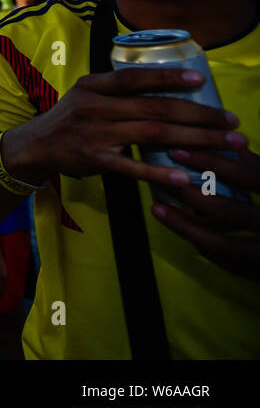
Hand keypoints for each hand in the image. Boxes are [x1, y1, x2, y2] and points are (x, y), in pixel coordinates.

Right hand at [6, 67, 244, 188]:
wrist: (32, 146)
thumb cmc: (69, 119)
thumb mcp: (85, 95)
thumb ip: (117, 91)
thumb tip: (165, 87)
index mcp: (92, 86)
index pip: (134, 78)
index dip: (167, 77)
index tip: (200, 80)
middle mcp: (93, 107)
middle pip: (154, 109)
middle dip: (199, 115)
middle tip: (231, 121)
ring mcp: (94, 134)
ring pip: (152, 135)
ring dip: (194, 140)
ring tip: (225, 144)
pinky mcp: (93, 160)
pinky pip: (132, 167)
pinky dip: (159, 172)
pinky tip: (184, 177)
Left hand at [152, 146, 259, 281]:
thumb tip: (236, 144)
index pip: (254, 177)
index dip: (215, 163)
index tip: (179, 150)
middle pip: (233, 212)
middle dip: (194, 196)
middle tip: (163, 179)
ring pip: (224, 245)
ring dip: (187, 226)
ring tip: (158, 208)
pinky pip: (229, 263)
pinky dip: (203, 246)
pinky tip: (183, 231)